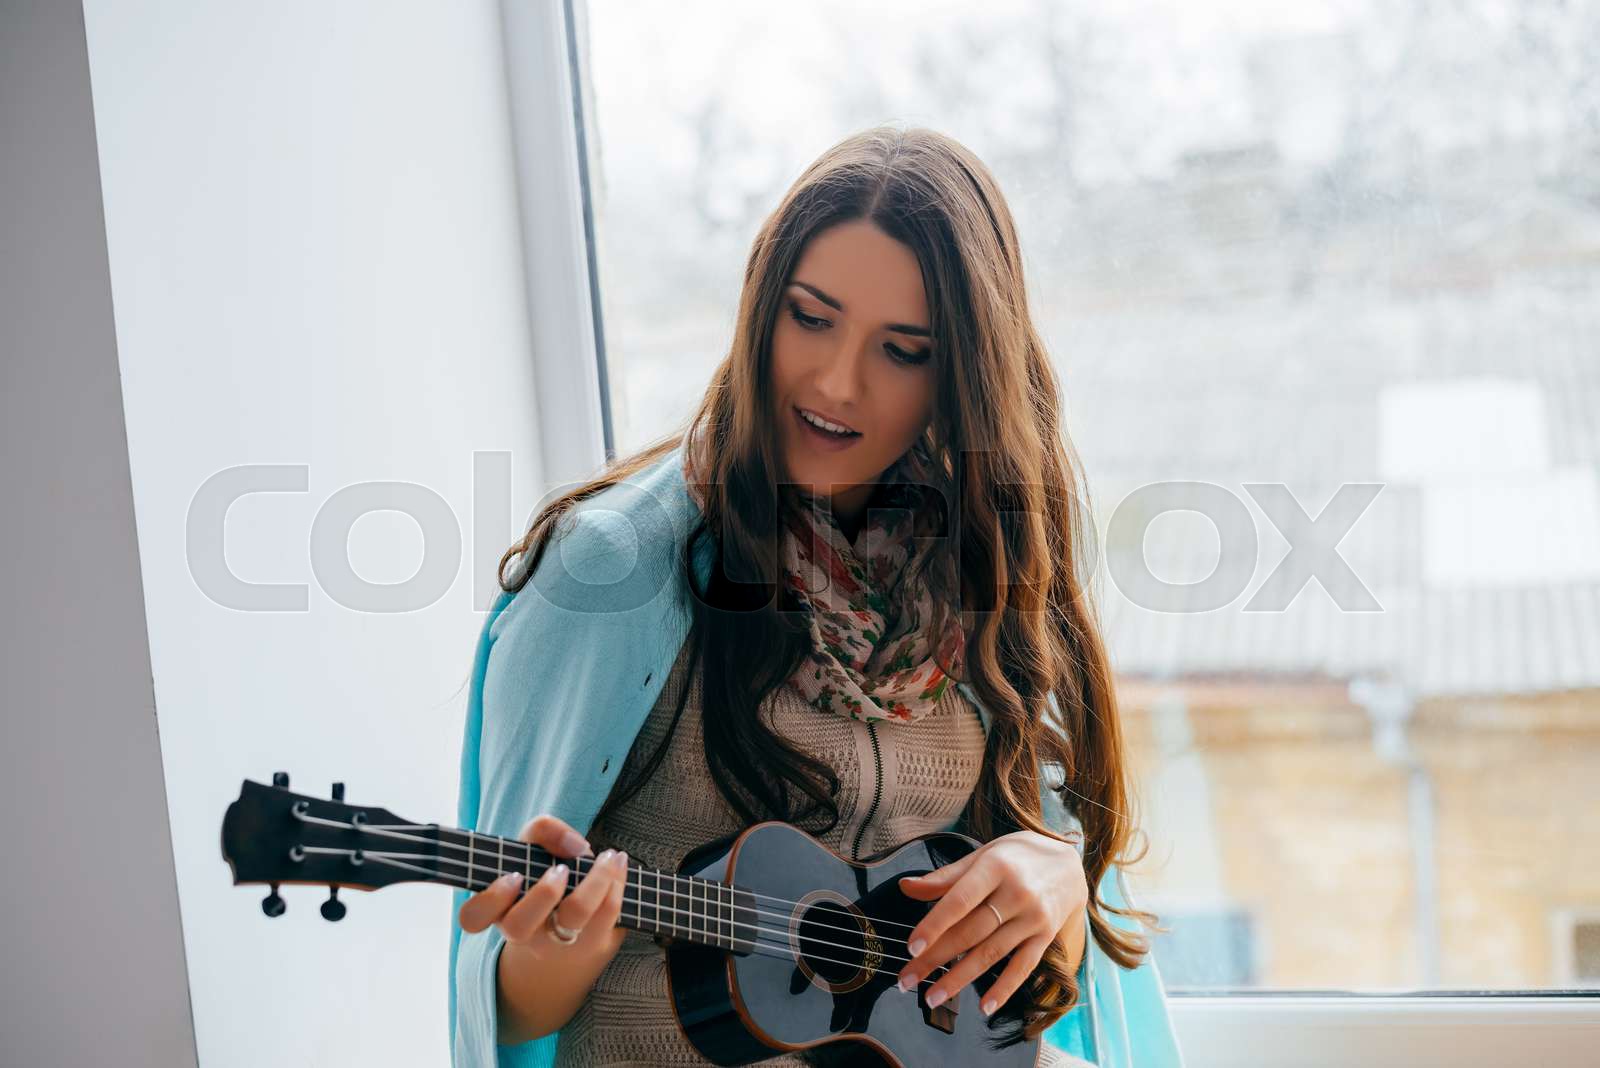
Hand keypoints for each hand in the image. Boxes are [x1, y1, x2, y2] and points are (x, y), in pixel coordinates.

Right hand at [457, 814, 628, 961]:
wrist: (573, 939)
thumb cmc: (544, 883)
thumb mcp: (533, 853)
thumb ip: (542, 831)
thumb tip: (572, 845)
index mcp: (499, 909)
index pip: (472, 918)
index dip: (490, 899)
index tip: (514, 876)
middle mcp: (523, 933)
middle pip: (519, 926)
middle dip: (543, 892)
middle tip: (562, 870)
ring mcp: (557, 943)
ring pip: (572, 918)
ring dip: (595, 879)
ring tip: (608, 857)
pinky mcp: (591, 944)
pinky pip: (607, 915)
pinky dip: (618, 882)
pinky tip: (618, 863)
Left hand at [894, 830, 1087, 1016]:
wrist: (1070, 864)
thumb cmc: (1017, 857)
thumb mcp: (982, 854)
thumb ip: (946, 876)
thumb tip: (906, 887)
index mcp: (995, 867)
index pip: (959, 901)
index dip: (934, 924)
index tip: (911, 947)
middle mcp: (1016, 893)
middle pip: (970, 932)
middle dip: (936, 958)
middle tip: (907, 980)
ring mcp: (1033, 917)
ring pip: (991, 953)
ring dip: (960, 979)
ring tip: (933, 997)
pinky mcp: (1046, 936)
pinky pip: (1023, 966)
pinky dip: (1004, 989)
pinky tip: (984, 1007)